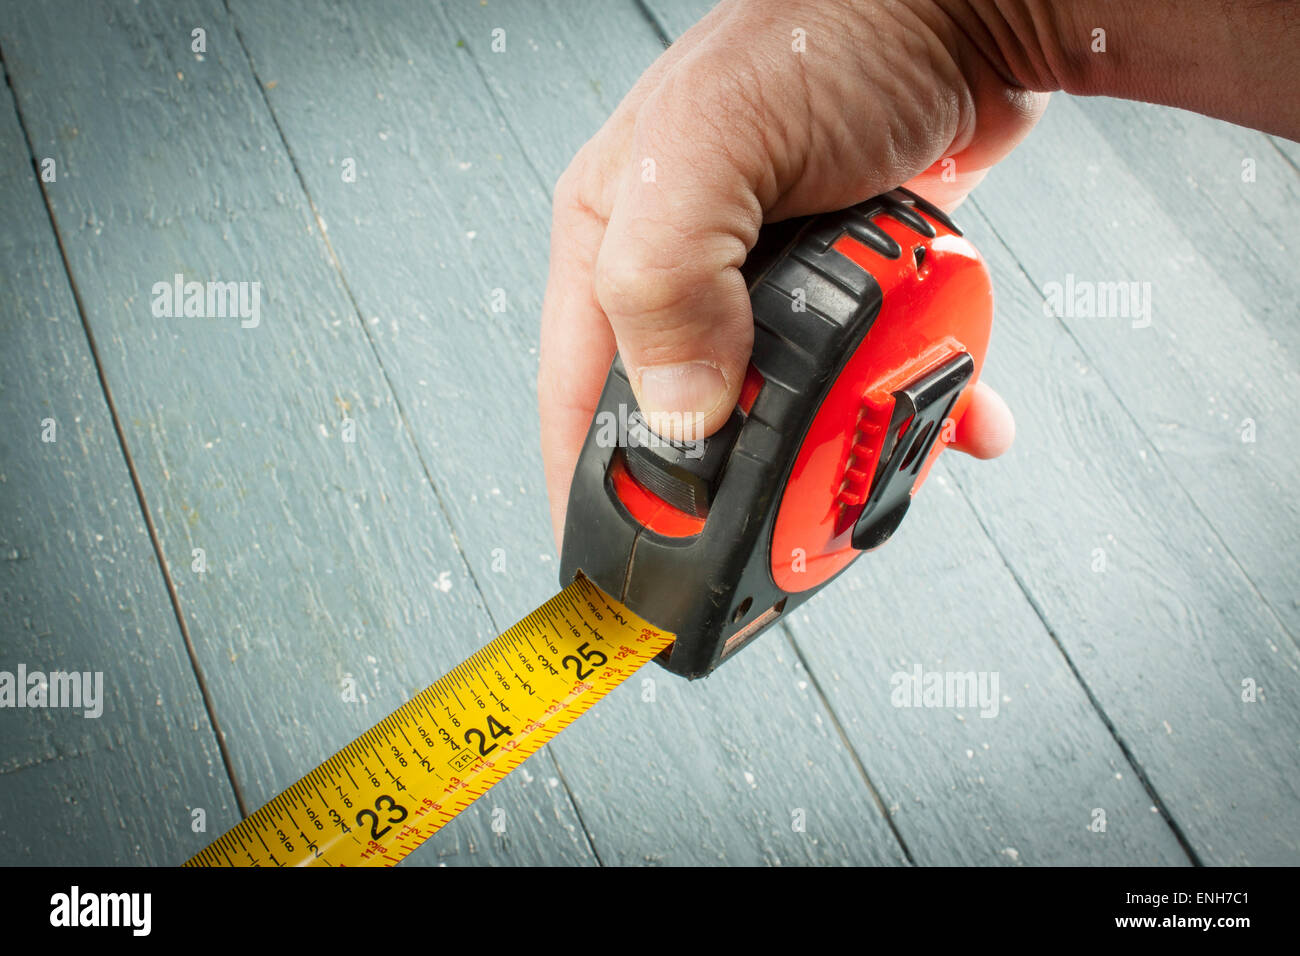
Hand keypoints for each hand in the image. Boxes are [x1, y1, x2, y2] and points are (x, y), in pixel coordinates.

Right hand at [538, 0, 1043, 548]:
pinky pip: (866, 374)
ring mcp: (770, 284)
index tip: (615, 572)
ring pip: (788, 409)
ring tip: (895, 444)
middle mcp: (689, 269)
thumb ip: (669, 280)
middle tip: (794, 516)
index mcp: (617, 237)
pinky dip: (913, 398)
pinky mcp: (846, 291)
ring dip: (846, 438)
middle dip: (746, 474)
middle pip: (694, 419)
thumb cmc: (834, 31)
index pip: (579, 393)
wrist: (968, 7)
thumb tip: (678, 417)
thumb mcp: (717, 144)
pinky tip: (953, 405)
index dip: (588, 491)